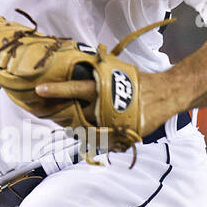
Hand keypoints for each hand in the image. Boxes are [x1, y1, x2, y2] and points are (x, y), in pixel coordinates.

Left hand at [35, 69, 175, 138]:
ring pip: (87, 129)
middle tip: (51, 113)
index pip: (75, 88)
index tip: (39, 90)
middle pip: (75, 114)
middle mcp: (105, 105)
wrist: (167, 94)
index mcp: (102, 87)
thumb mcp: (118, 71)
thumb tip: (79, 66)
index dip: (57, 90)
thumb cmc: (140, 80)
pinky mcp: (122, 134)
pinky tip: (96, 133)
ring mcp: (113, 122)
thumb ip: (99, 72)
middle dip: (63, 115)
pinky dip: (99, 138)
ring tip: (74, 124)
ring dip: (79, 128)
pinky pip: (104, 140)